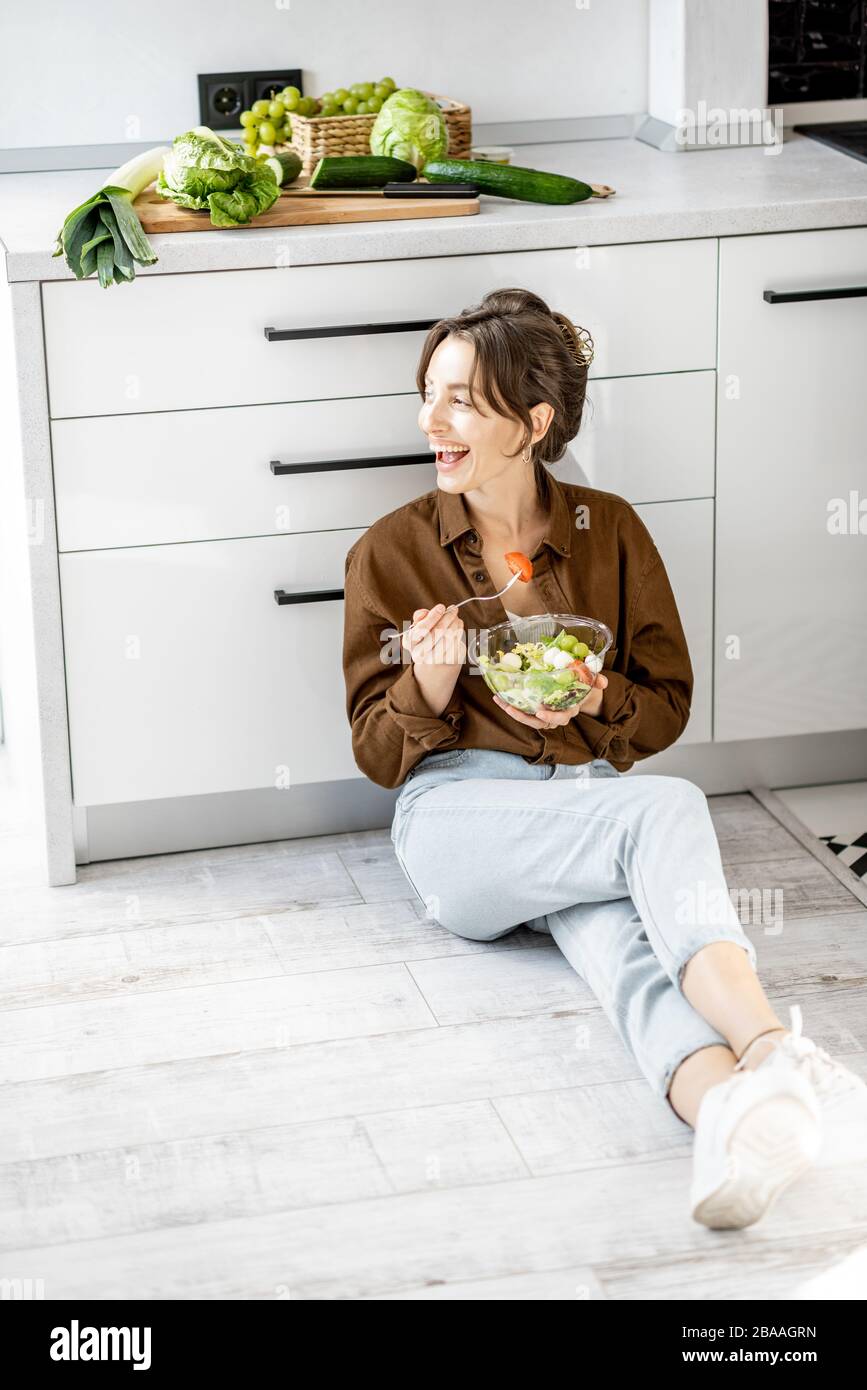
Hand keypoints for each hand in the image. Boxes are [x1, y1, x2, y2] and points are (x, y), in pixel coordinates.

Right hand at [401, 603, 465, 718]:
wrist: (433, 672)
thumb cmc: (425, 644)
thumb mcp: (417, 632)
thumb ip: (418, 619)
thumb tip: (423, 612)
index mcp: (410, 644)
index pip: (422, 628)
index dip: (433, 616)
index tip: (441, 607)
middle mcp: (421, 654)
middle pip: (438, 632)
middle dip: (448, 617)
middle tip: (453, 609)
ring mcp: (436, 659)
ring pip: (451, 636)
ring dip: (456, 623)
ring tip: (456, 618)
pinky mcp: (451, 661)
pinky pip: (458, 642)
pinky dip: (460, 631)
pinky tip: (458, 628)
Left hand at [492, 673, 607, 729]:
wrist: (581, 691)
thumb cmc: (585, 686)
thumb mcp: (592, 682)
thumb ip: (597, 681)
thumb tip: (603, 682)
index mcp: (570, 709)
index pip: (561, 718)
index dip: (551, 716)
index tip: (540, 711)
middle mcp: (557, 716)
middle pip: (539, 723)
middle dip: (524, 717)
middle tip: (511, 708)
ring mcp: (546, 715)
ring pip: (529, 720)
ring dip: (514, 712)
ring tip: (501, 701)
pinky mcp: (536, 710)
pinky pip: (524, 712)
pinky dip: (511, 706)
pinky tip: (499, 697)